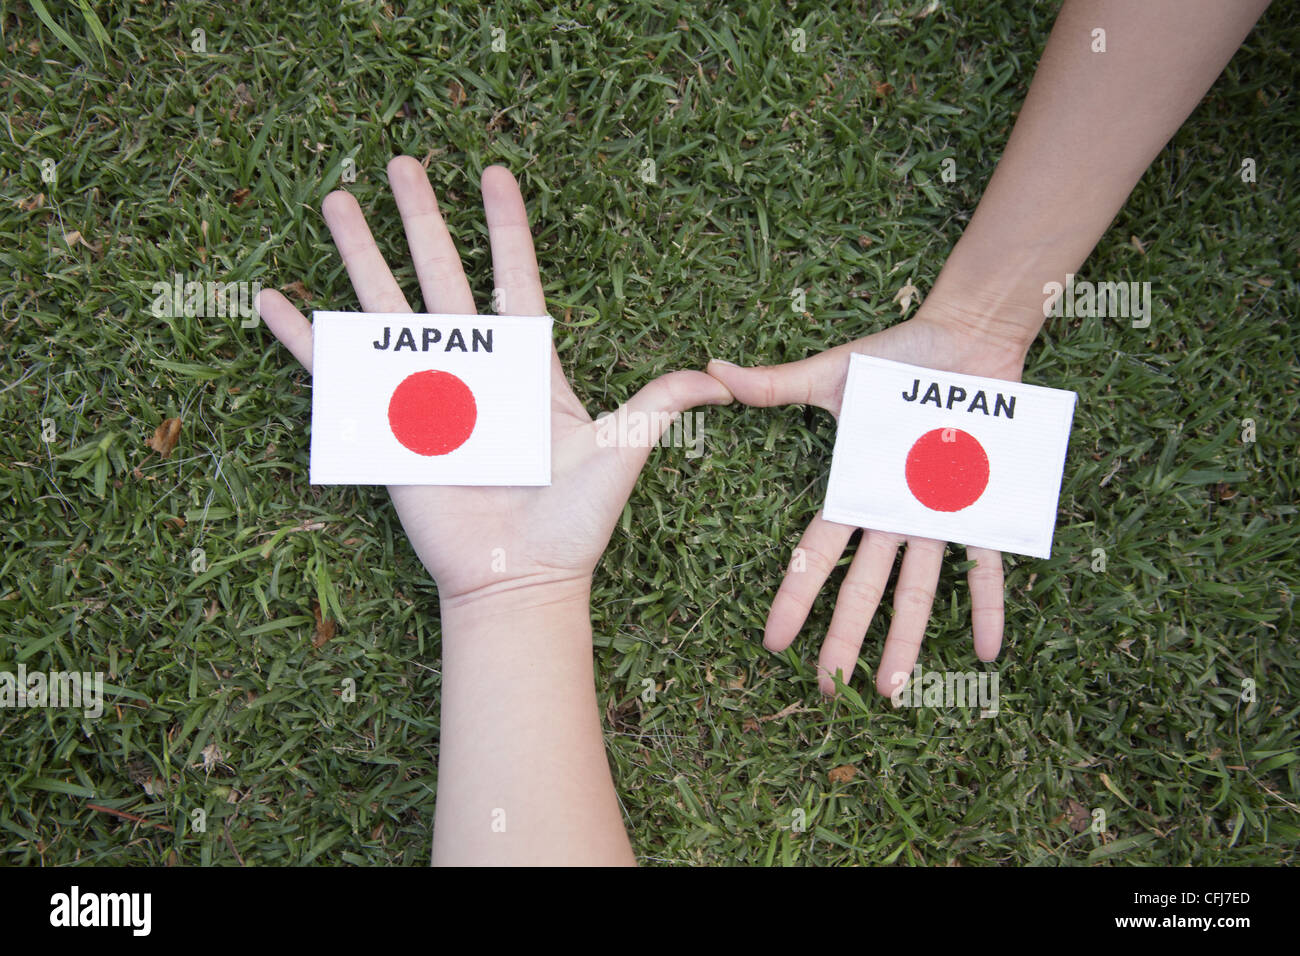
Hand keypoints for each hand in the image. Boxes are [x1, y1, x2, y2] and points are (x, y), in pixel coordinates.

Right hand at [257, 157, 731, 609]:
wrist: (521, 580)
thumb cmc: (574, 522)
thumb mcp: (624, 450)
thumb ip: (661, 403)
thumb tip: (719, 377)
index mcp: (527, 367)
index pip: (513, 277)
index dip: (505, 226)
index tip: (493, 172)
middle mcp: (473, 370)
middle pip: (440, 273)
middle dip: (421, 216)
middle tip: (401, 161)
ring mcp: (425, 394)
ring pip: (383, 305)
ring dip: (360, 253)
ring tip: (337, 200)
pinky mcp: (386, 426)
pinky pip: (335, 374)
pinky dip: (303, 339)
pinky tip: (275, 301)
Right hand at [707, 307, 1026, 696]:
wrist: (968, 339)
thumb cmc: (900, 357)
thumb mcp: (832, 374)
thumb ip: (775, 384)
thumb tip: (711, 368)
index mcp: (856, 488)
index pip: (818, 554)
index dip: (795, 598)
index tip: (774, 642)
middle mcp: (893, 511)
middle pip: (864, 587)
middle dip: (845, 638)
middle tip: (832, 690)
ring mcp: (937, 513)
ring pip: (919, 589)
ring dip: (906, 640)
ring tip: (895, 690)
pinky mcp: (981, 504)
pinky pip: (986, 563)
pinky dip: (988, 605)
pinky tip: (987, 650)